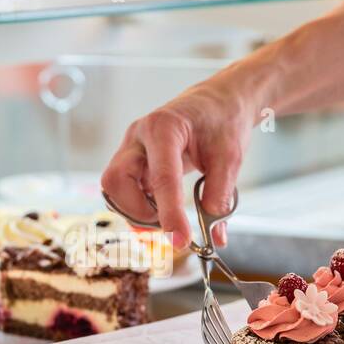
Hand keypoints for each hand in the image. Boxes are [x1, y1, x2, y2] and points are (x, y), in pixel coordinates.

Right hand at [100, 78, 255, 247]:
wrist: (217, 103)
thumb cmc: (222, 121)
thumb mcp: (231, 157)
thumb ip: (220, 195)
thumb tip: (214, 235)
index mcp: (164, 127)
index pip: (162, 178)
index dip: (170, 214)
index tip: (181, 240)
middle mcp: (139, 137)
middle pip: (115, 181)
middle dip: (138, 210)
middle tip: (168, 222)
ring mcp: (131, 149)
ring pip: (113, 189)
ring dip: (135, 211)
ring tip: (166, 214)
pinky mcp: (132, 162)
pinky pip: (122, 191)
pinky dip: (137, 206)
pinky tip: (161, 207)